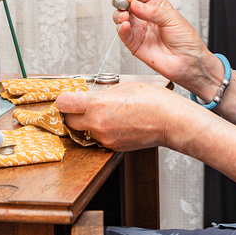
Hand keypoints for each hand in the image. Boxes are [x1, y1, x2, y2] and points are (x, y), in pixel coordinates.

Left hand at [56, 84, 235, 191]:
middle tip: (81, 105)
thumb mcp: (123, 87)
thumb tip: (90, 97)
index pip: (64, 104)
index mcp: (97, 105)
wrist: (171, 121)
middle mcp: (98, 124)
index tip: (68, 97)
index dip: (65, 99)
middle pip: (69, 120)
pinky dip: (101, 131)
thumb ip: (101, 93)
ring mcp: (105, 138)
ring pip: (84, 131)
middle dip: (73, 113)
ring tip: (103, 113)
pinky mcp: (113, 147)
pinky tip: (115, 122)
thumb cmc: (153, 101)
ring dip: (87, 123)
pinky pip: (98, 139)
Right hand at [113, 0, 215, 88]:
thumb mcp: (173, 18)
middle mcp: (144, 15)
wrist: (188, 61)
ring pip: (119, 16)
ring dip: (118, 14)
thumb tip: (135, 4)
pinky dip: (120, 28)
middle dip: (120, 0)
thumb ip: (153, 11)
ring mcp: (138, 29)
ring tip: (125, 16)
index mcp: (156, 5)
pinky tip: (125, 26)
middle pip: (125, 1)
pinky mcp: (134, 43)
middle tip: (124, 4)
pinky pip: (122, 34)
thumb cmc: (186, 39)